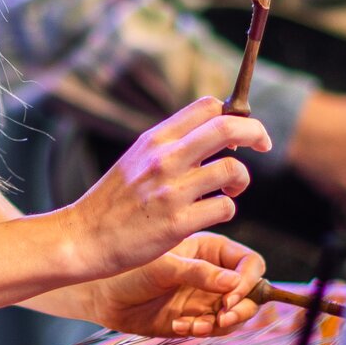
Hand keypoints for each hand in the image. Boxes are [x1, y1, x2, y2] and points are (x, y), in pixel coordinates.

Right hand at [63, 96, 269, 278]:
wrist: (82, 238)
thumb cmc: (113, 201)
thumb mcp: (137, 158)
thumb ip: (170, 144)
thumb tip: (211, 130)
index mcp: (156, 138)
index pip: (208, 106)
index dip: (234, 114)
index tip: (239, 131)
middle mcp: (165, 159)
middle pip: (228, 128)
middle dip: (256, 133)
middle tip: (263, 144)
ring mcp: (172, 191)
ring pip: (233, 170)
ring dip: (242, 180)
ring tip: (230, 190)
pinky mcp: (177, 224)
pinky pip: (224, 209)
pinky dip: (227, 210)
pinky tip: (214, 213)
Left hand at [85, 232, 266, 336]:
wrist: (103, 295)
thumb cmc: (129, 268)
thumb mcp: (164, 266)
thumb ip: (199, 273)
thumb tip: (234, 282)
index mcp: (211, 250)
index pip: (248, 263)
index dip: (248, 280)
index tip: (232, 295)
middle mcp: (214, 274)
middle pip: (249, 292)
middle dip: (241, 307)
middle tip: (222, 317)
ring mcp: (205, 298)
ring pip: (234, 314)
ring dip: (221, 323)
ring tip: (195, 325)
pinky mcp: (195, 319)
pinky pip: (213, 329)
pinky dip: (202, 331)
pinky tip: (180, 325)